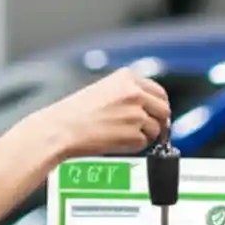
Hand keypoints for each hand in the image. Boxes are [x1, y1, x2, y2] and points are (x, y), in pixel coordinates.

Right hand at [30, 67, 170, 157]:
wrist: (60, 129)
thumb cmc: (74, 113)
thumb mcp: (103, 90)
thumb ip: (128, 93)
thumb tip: (149, 106)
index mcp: (127, 78)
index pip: (159, 91)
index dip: (159, 105)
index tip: (157, 113)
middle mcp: (135, 93)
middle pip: (164, 110)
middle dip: (158, 121)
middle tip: (148, 130)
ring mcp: (136, 114)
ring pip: (156, 129)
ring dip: (144, 135)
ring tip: (121, 135)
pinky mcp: (133, 134)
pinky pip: (143, 143)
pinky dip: (133, 146)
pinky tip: (115, 141)